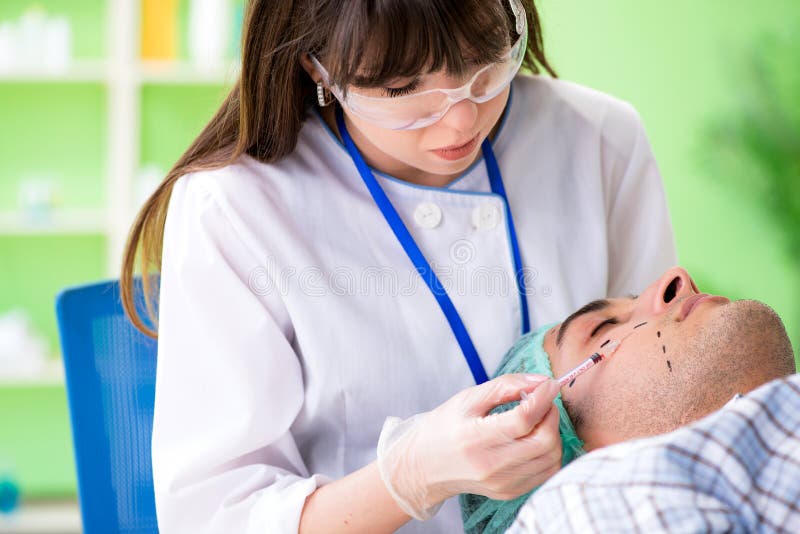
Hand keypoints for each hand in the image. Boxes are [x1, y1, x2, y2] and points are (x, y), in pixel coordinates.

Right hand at [376, 375, 561, 519]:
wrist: (424, 466)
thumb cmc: (444, 427)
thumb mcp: (467, 398)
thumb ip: (505, 386)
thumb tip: (541, 380)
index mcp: (474, 438)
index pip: (522, 420)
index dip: (542, 398)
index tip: (548, 384)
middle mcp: (490, 466)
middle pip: (543, 441)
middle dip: (551, 415)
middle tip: (543, 401)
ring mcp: (502, 484)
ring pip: (551, 458)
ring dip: (553, 433)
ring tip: (537, 419)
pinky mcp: (510, 493)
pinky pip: (546, 472)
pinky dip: (549, 451)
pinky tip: (533, 438)